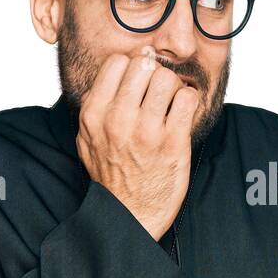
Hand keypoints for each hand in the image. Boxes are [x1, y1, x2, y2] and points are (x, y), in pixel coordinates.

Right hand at [75, 47, 199, 240]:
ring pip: (167, 78)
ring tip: (171, 103)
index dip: (133, 66)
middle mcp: (118, 119)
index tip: (140, 80)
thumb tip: (119, 69)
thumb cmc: (111, 175)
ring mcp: (147, 131)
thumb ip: (97, 104)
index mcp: (94, 114)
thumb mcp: (87, 139)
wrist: (129, 214)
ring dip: (173, 87)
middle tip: (158, 90)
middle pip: (144, 65)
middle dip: (154, 73)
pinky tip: (182, 113)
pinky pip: (188, 99)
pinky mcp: (174, 142)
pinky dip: (189, 101)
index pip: (117, 62)